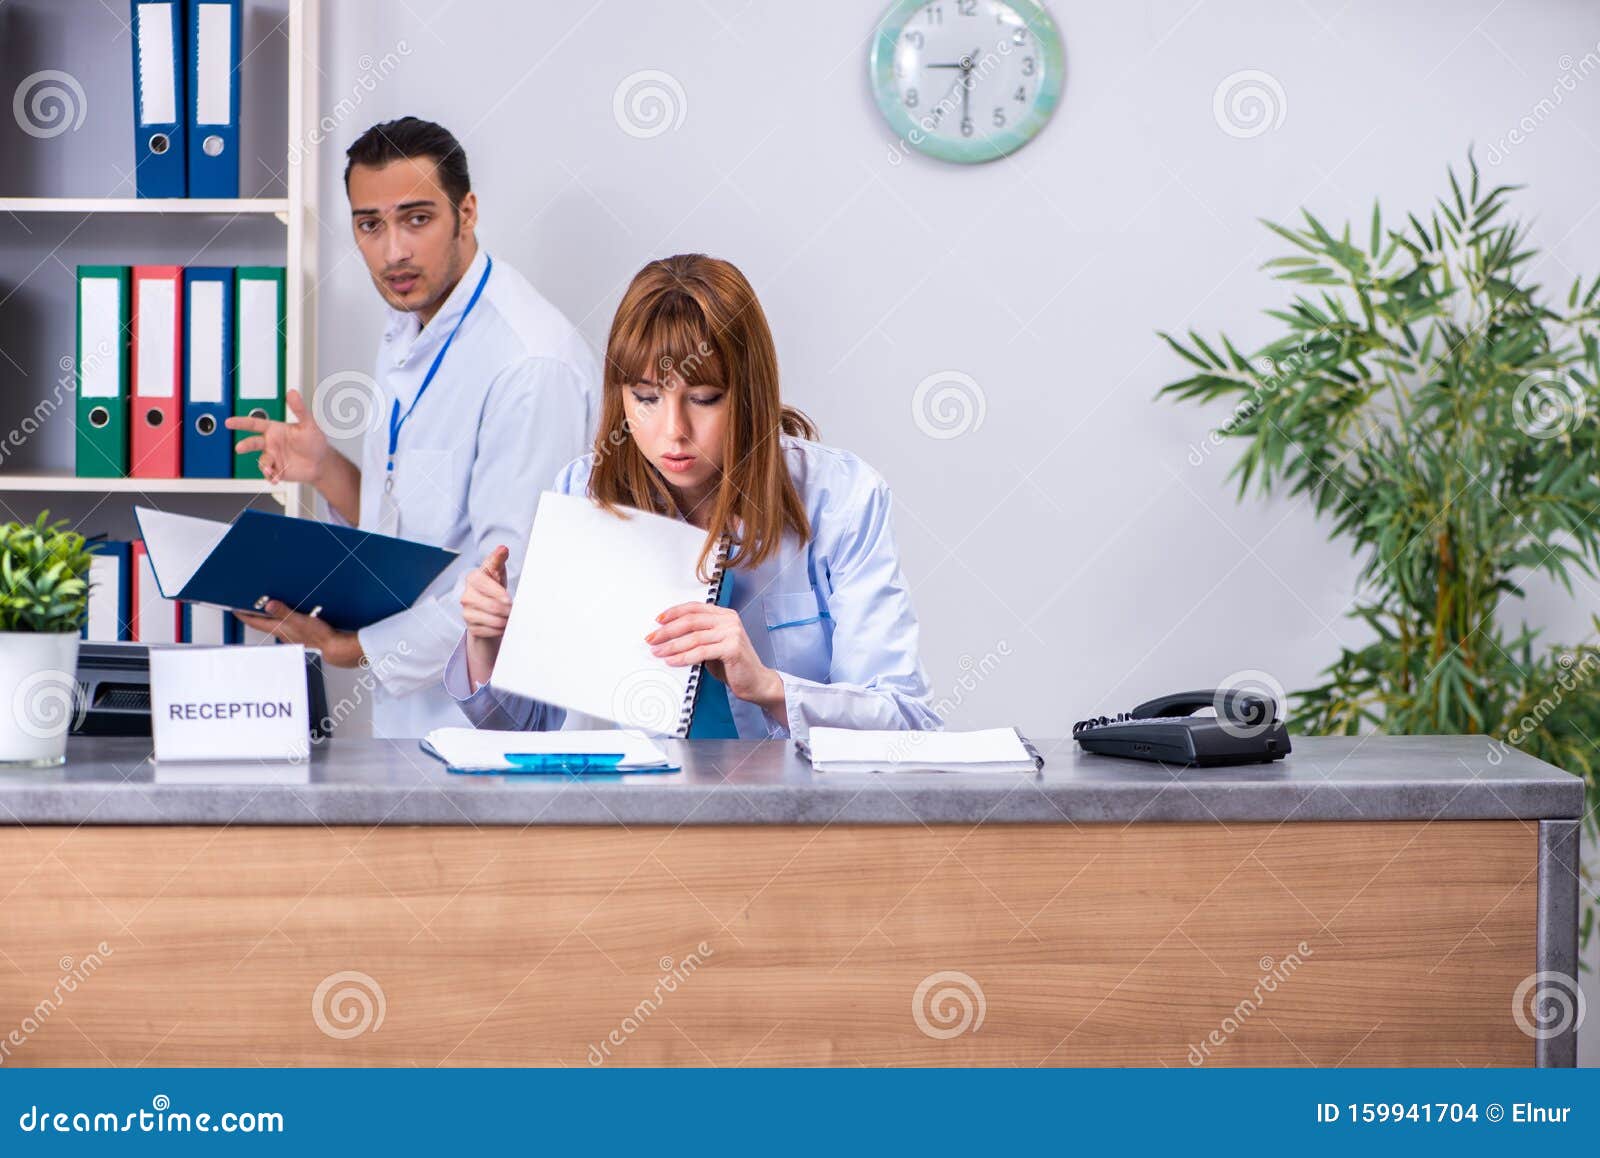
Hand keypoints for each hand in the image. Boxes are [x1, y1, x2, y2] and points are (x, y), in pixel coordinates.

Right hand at [225, 388, 327, 484]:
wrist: (321, 463)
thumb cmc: (314, 442)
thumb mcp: (308, 424)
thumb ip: (299, 409)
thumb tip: (292, 393)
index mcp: (274, 430)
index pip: (255, 423)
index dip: (241, 422)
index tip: (229, 421)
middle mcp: (271, 443)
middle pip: (253, 443)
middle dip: (245, 445)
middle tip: (239, 448)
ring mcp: (273, 458)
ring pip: (262, 461)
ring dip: (265, 466)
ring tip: (271, 471)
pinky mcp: (277, 471)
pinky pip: (269, 474)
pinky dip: (271, 477)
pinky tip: (275, 478)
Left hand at [233, 600, 363, 667]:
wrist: (334, 647)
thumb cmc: (319, 636)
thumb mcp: (300, 620)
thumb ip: (284, 612)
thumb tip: (268, 604)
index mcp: (280, 628)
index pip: (255, 621)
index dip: (243, 614)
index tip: (234, 608)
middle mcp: (283, 633)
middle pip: (262, 623)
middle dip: (254, 615)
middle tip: (247, 607)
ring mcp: (291, 635)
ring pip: (274, 624)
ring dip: (268, 617)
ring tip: (265, 608)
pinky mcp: (301, 635)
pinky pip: (286, 626)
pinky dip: (282, 620)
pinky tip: (289, 616)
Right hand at [462, 546, 510, 689]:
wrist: (486, 607)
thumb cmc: (493, 585)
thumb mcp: (496, 571)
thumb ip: (498, 560)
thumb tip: (503, 549)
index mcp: (473, 579)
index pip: (483, 584)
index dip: (497, 593)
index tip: (509, 599)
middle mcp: (466, 596)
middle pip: (491, 606)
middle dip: (507, 609)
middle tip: (514, 609)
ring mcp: (467, 613)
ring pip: (493, 621)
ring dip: (506, 620)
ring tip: (510, 616)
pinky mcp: (471, 628)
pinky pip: (490, 632)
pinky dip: (500, 630)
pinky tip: (504, 624)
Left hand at [647, 603, 785, 716]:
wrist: (756, 682)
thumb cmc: (733, 665)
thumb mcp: (713, 646)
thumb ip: (697, 637)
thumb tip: (667, 637)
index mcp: (724, 615)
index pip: (694, 607)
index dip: (674, 612)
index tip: (658, 621)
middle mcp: (729, 620)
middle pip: (691, 621)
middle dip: (667, 631)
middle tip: (652, 639)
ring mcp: (732, 633)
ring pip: (694, 637)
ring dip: (672, 646)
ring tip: (658, 652)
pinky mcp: (732, 648)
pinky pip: (701, 652)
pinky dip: (684, 657)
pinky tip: (672, 661)